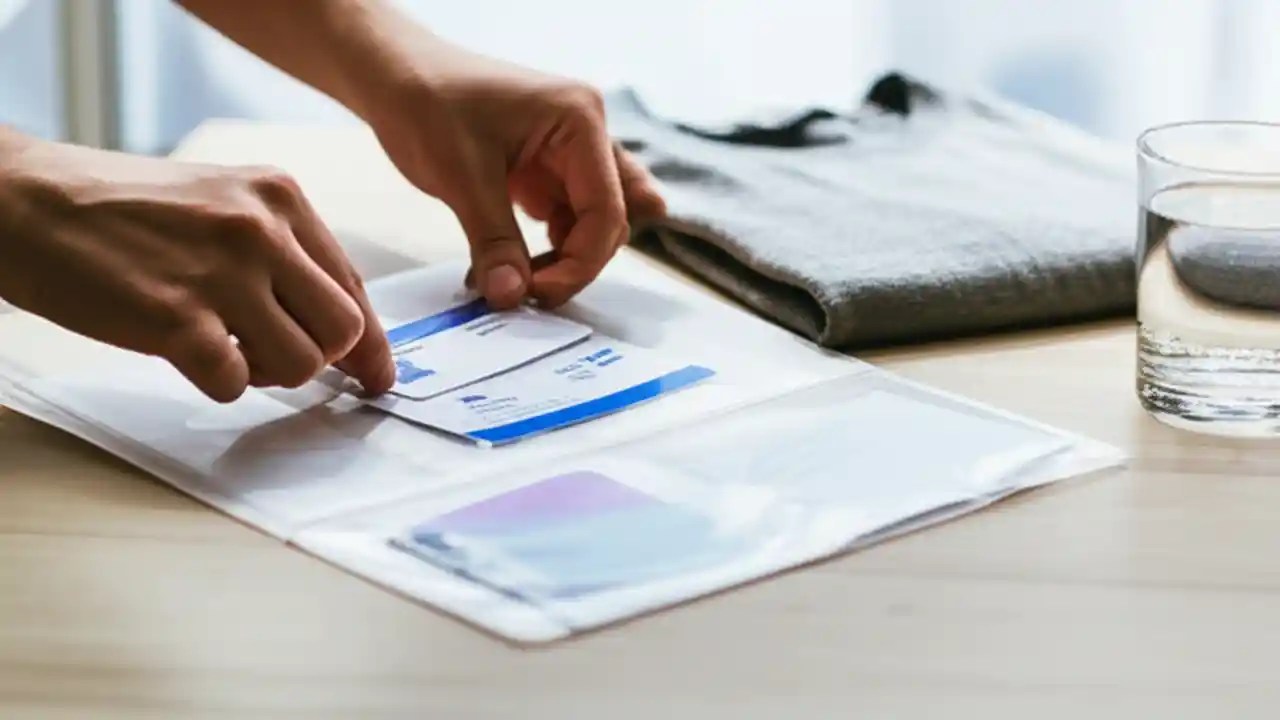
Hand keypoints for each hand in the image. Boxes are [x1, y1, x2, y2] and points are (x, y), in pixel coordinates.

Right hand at [0, 136, 394, 401]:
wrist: (24, 201)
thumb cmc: (124, 210)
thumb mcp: (221, 202)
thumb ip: (283, 253)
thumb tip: (340, 327)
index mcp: (280, 197)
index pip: (355, 286)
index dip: (372, 344)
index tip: (378, 377)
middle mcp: (261, 229)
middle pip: (343, 331)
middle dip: (317, 359)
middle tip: (272, 355)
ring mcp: (222, 274)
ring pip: (301, 364)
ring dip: (266, 373)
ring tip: (222, 346)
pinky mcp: (177, 319)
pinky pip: (236, 385)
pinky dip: (219, 384)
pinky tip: (188, 354)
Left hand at [366, 41, 665, 308]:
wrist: (393, 76)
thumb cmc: (427, 102)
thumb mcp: (461, 176)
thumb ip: (493, 241)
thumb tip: (511, 297)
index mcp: (580, 120)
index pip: (607, 210)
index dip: (579, 262)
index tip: (536, 293)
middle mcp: (587, 134)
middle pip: (607, 220)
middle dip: (572, 264)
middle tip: (526, 294)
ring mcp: (569, 153)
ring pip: (590, 225)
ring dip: (559, 261)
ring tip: (512, 281)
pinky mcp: (548, 171)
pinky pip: (564, 221)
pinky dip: (542, 252)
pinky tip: (507, 267)